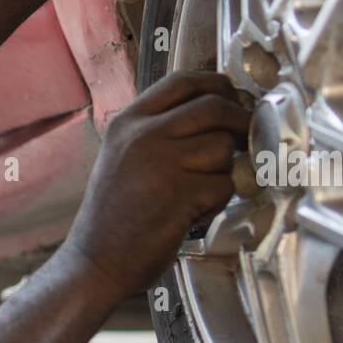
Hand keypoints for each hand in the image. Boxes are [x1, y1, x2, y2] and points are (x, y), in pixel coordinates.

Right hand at [64, 72, 250, 298]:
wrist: (96, 261)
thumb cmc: (113, 215)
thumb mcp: (122, 157)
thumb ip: (157, 131)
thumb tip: (214, 111)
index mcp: (128, 122)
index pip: (183, 81)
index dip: (218, 85)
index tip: (233, 97)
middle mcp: (144, 135)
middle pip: (214, 107)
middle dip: (239, 122)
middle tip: (246, 138)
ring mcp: (163, 163)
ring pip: (223, 148)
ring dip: (224, 170)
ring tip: (201, 191)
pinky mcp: (182, 194)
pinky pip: (224, 184)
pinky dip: (218, 201)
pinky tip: (193, 213)